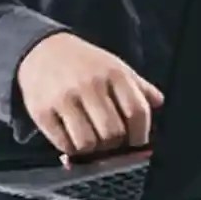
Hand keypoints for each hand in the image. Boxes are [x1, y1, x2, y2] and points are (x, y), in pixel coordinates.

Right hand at [17, 32, 164, 155]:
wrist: (42, 50)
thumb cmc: (85, 63)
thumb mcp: (116, 66)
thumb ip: (139, 87)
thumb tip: (159, 103)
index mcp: (114, 74)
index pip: (137, 112)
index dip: (141, 133)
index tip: (137, 141)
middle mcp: (90, 85)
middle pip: (113, 132)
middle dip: (116, 144)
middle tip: (112, 142)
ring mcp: (64, 98)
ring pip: (88, 143)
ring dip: (93, 150)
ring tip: (93, 141)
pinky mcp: (41, 111)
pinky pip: (63, 144)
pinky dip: (71, 149)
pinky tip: (74, 138)